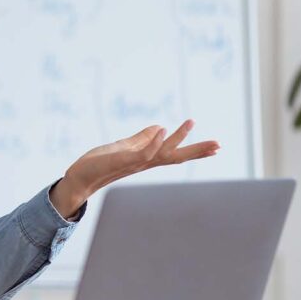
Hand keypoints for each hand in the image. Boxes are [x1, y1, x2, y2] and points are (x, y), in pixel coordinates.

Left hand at [50, 119, 219, 217]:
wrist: (81, 177)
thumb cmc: (101, 163)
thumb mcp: (124, 147)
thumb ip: (141, 138)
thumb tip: (159, 127)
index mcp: (147, 158)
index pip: (176, 153)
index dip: (195, 150)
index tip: (217, 146)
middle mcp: (145, 162)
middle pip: (176, 156)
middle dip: (197, 150)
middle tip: (219, 144)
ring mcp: (134, 162)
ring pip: (162, 152)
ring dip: (177, 138)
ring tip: (191, 122)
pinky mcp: (121, 161)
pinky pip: (141, 152)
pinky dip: (152, 142)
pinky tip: (162, 129)